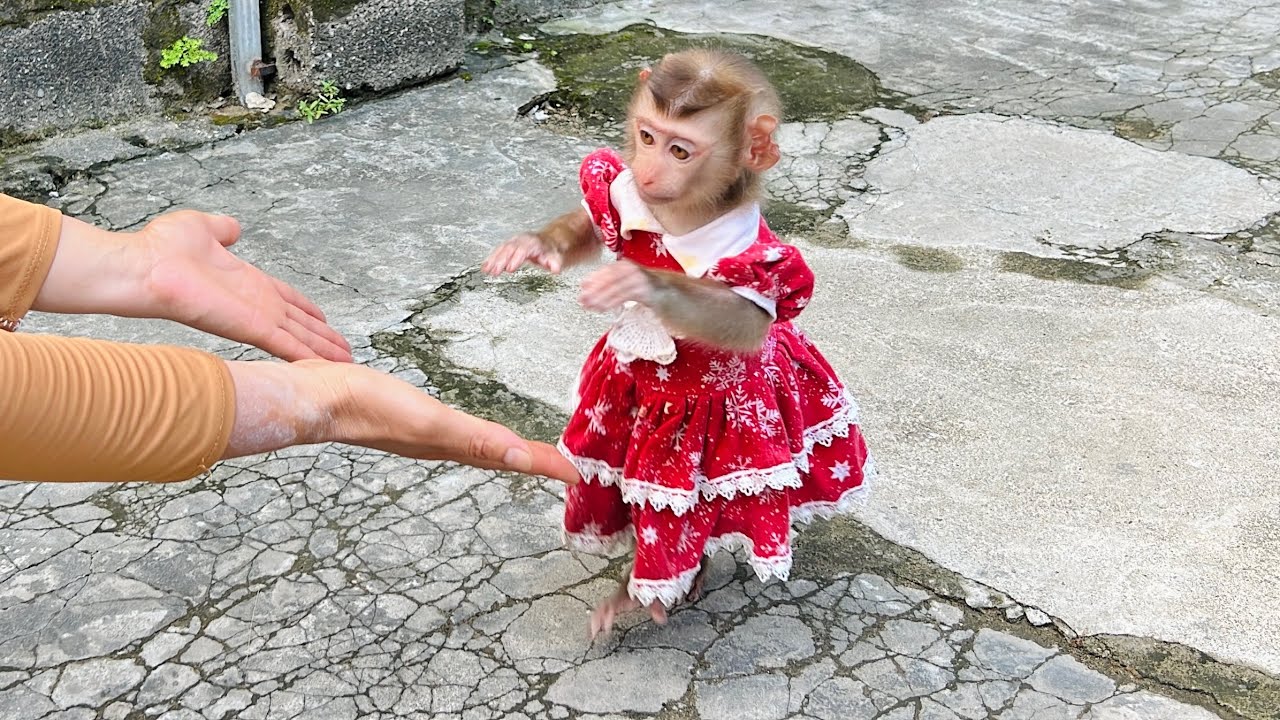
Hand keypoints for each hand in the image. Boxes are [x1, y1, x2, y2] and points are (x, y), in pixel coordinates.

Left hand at [138, 211, 351, 361]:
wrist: (142, 268)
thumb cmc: (161, 249)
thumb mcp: (201, 228)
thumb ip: (222, 229)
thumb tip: (233, 227)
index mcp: (246, 283)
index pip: (285, 299)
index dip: (306, 309)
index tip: (324, 319)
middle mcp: (254, 304)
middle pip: (297, 324)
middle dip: (322, 338)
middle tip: (345, 352)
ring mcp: (253, 318)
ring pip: (298, 338)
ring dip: (323, 351)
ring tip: (346, 363)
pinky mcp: (249, 327)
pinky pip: (285, 344)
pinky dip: (307, 356)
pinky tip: (327, 366)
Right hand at [223, 360, 580, 485]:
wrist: (320, 399)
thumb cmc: (372, 407)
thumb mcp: (431, 422)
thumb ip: (477, 438)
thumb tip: (520, 455)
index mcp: (456, 445)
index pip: (512, 458)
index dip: (544, 465)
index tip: (576, 474)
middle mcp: (446, 444)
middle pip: (500, 456)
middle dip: (532, 462)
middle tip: (562, 466)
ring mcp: (427, 434)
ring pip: (479, 446)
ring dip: (505, 450)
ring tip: (525, 450)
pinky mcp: (410, 419)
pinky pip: (457, 430)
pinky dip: (475, 432)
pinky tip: (467, 427)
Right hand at [482, 233, 565, 274]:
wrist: (550, 241)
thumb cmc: (552, 252)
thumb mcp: (557, 258)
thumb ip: (555, 263)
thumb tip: (555, 269)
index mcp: (534, 243)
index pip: (523, 250)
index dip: (515, 259)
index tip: (509, 269)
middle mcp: (522, 240)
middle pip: (510, 249)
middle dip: (501, 260)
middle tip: (495, 272)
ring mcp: (515, 241)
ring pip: (502, 249)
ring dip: (494, 260)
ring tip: (487, 270)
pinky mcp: (509, 245)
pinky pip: (498, 250)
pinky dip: (491, 259)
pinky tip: (485, 267)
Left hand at [579, 261, 654, 311]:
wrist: (667, 292)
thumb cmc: (644, 289)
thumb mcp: (624, 283)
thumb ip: (608, 283)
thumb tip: (585, 285)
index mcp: (625, 266)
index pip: (606, 270)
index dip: (593, 278)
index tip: (582, 286)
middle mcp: (632, 270)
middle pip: (609, 278)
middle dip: (594, 290)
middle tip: (582, 299)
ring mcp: (639, 279)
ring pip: (615, 287)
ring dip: (600, 298)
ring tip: (590, 306)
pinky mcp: (645, 290)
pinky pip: (624, 296)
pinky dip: (611, 302)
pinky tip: (603, 308)